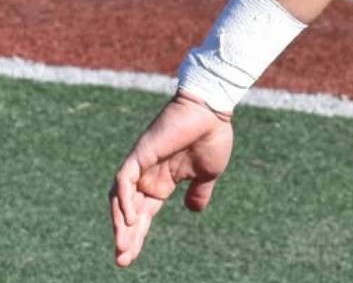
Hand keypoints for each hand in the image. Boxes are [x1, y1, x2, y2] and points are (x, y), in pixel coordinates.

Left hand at [109, 93, 234, 267]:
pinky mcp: (139, 155)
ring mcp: (140, 166)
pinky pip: (124, 181)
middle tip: (122, 261)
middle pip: (129, 213)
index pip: (143, 215)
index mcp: (161, 183)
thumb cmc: (213, 137)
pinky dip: (124, 200)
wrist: (212, 111)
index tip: (129, 258)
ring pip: (120, 200)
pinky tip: (129, 217)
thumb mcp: (208, 173)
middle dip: (125, 237)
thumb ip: (198, 192)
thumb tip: (194, 211)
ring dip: (120, 224)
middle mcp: (146, 177)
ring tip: (123, 246)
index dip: (137, 236)